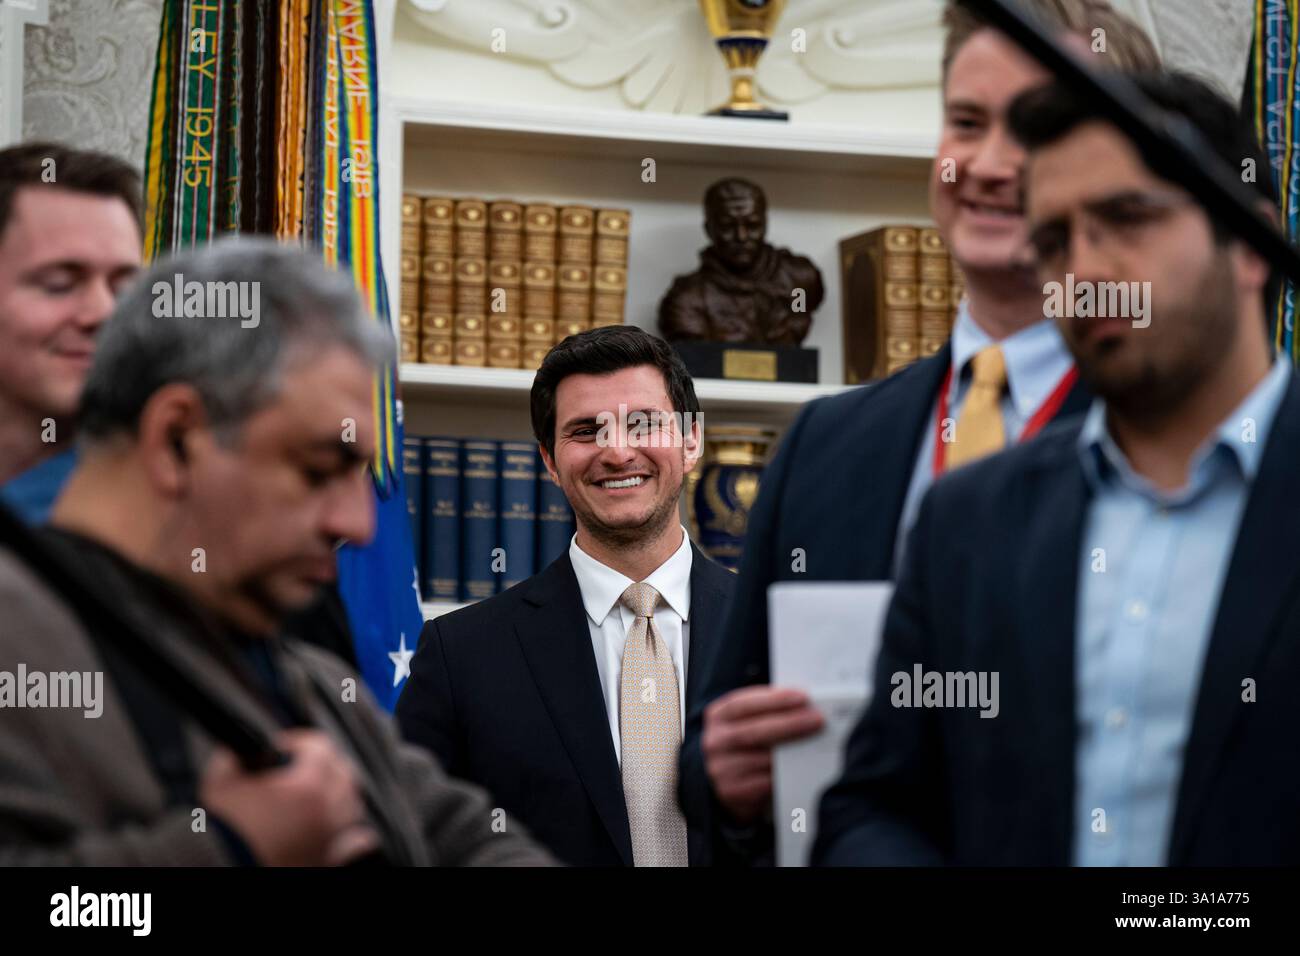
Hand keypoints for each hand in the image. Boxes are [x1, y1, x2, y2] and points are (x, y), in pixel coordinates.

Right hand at [200, 729, 379, 865]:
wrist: (219, 867)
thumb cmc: (221, 829)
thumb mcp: (220, 781)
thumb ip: (236, 756)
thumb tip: (242, 749)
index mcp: (307, 786)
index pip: (319, 747)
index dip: (298, 743)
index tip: (282, 748)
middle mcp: (327, 810)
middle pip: (343, 773)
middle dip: (323, 766)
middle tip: (300, 770)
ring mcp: (330, 836)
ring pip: (352, 804)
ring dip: (338, 795)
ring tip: (317, 797)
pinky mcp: (327, 859)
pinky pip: (356, 842)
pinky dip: (355, 834)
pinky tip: (349, 830)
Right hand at [702, 685, 823, 824]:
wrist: (719, 780)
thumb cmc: (743, 742)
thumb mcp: (744, 720)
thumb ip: (766, 711)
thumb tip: (803, 705)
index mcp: (718, 716)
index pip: (743, 704)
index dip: (773, 699)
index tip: (802, 697)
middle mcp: (715, 742)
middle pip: (754, 731)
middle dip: (789, 724)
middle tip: (817, 720)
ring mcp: (721, 769)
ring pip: (761, 759)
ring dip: (792, 751)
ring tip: (816, 742)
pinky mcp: (733, 792)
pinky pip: (764, 783)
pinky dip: (785, 774)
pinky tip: (802, 766)